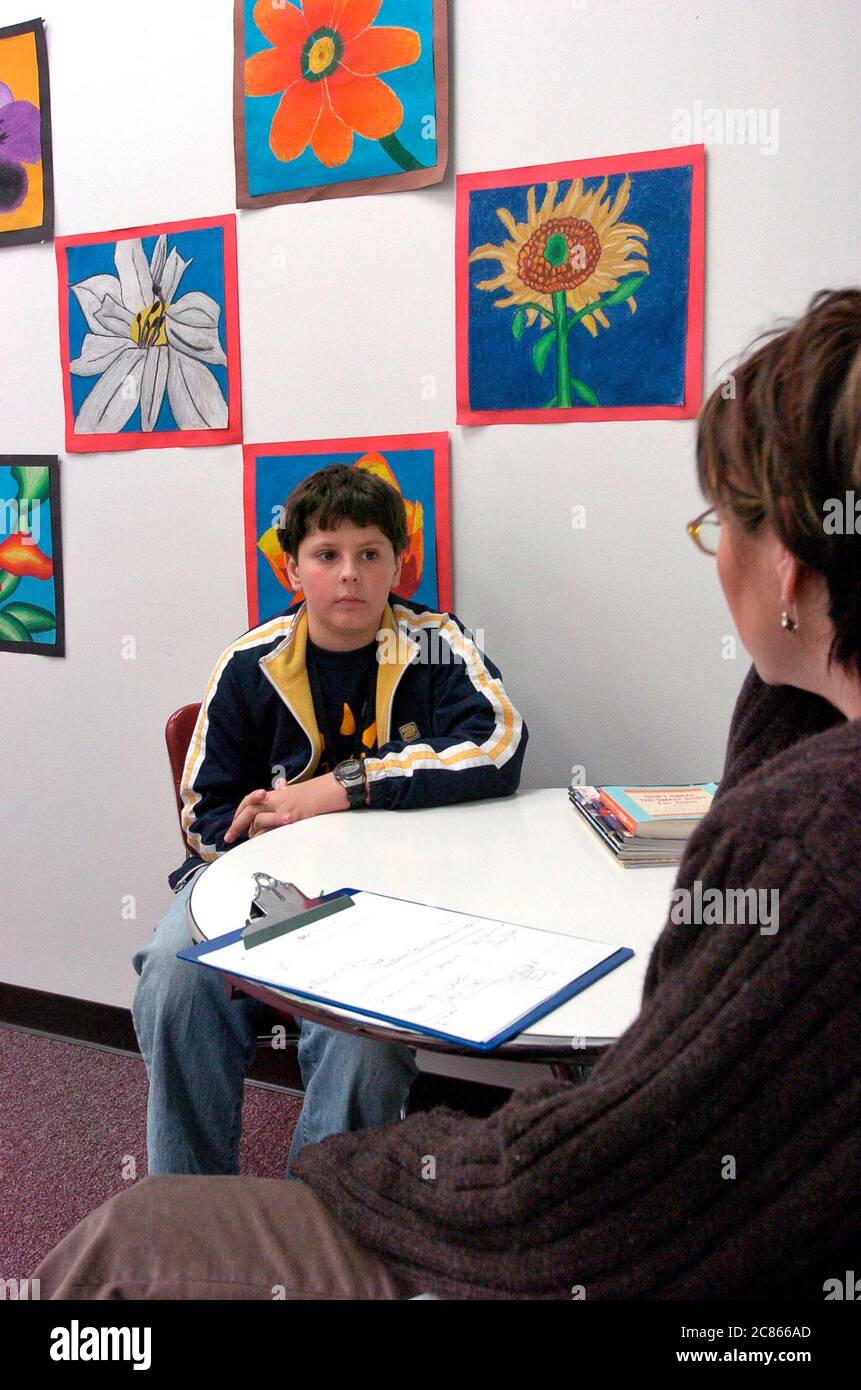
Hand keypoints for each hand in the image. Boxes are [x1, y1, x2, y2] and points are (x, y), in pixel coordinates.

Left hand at [223, 773, 348, 843]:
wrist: (326, 792)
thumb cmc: (312, 795)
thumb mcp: (293, 793)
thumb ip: (283, 793)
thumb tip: (280, 786)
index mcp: (273, 796)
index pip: (249, 802)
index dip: (239, 814)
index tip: (233, 827)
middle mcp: (275, 801)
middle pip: (249, 810)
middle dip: (237, 825)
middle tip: (229, 838)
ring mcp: (282, 809)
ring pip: (259, 820)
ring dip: (252, 832)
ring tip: (249, 841)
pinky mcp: (291, 818)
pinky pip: (273, 829)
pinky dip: (266, 836)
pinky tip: (262, 842)